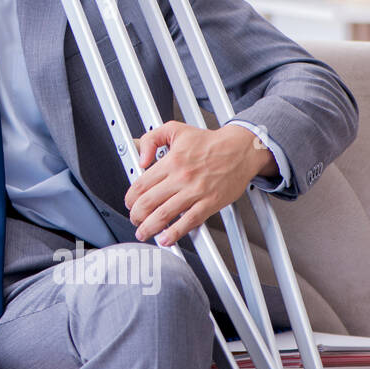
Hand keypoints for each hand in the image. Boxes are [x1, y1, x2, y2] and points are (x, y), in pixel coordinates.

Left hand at [123, 121, 275, 246]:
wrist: (240, 149)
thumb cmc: (209, 141)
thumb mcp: (174, 129)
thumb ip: (151, 139)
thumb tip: (140, 159)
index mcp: (170, 161)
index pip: (140, 185)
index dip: (130, 199)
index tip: (129, 204)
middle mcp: (180, 177)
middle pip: (148, 203)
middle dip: (136, 216)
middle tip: (135, 220)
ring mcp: (195, 192)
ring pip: (164, 215)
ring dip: (149, 228)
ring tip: (144, 232)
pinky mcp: (210, 203)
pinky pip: (189, 222)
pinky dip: (175, 233)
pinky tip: (166, 239)